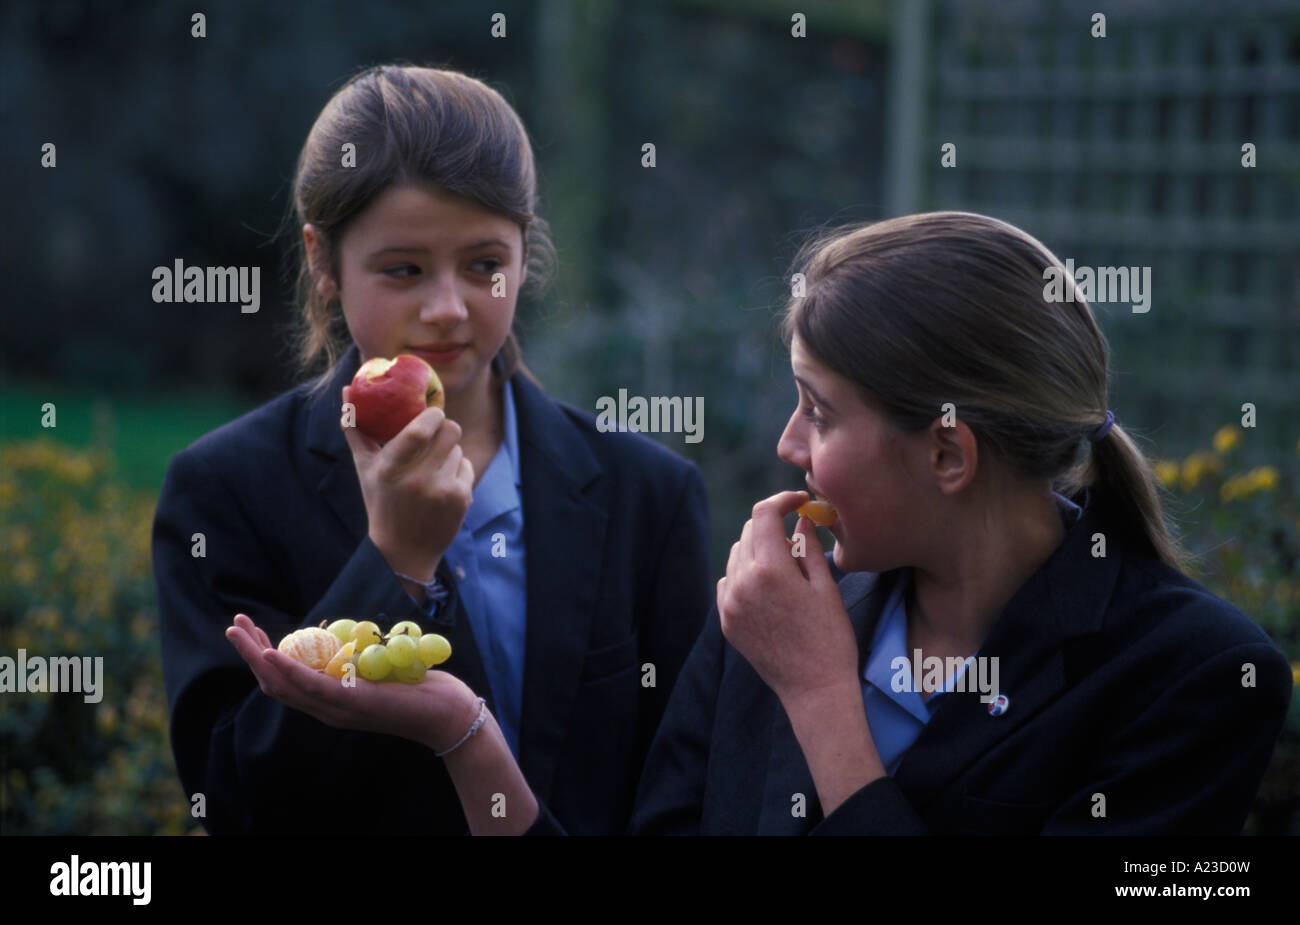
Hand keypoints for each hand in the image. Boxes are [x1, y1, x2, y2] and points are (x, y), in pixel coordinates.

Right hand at [226, 613, 481, 752]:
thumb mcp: (377, 671)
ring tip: (240, 633)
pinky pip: (311, 686)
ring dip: (257, 657)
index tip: (250, 631)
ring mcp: (335, 708)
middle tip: (233, 625)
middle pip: (274, 682)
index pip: (285, 680)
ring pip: (283, 684)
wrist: (445, 712)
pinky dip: (287, 670)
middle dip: (249, 652)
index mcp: (329, 701)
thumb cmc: (417, 689)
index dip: (262, 656)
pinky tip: (270, 654)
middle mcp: (325, 708)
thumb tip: (346, 639)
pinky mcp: (349, 703)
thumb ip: (356, 661)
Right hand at [341, 384, 473, 578]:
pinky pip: (467, 465)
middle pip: (450, 431)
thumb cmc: (381, 501)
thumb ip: (356, 430)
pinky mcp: (461, 499)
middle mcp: (418, 481)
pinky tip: (442, 484)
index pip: (419, 431)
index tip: (432, 411)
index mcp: (390, 470)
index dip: (432, 415)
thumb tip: (346, 391)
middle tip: (436, 431)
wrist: (404, 550)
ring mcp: (442, 491)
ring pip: (458, 448)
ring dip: (448, 451)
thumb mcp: (364, 468)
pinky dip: (457, 469)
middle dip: (445, 427)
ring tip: (432, 466)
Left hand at [716, 490, 858, 703]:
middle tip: (799, 539)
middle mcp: (742, 583)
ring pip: (737, 554)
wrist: (814, 689)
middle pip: (749, 531)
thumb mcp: (825, 587)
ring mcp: (730, 603)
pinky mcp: (726, 621)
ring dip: (758, 549)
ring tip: (787, 568)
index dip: (782, 500)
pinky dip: (745, 574)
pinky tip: (769, 589)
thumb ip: (808, 547)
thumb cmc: (830, 638)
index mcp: (770, 570)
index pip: (764, 514)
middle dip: (773, 526)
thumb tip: (801, 518)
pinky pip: (728, 581)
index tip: (800, 501)